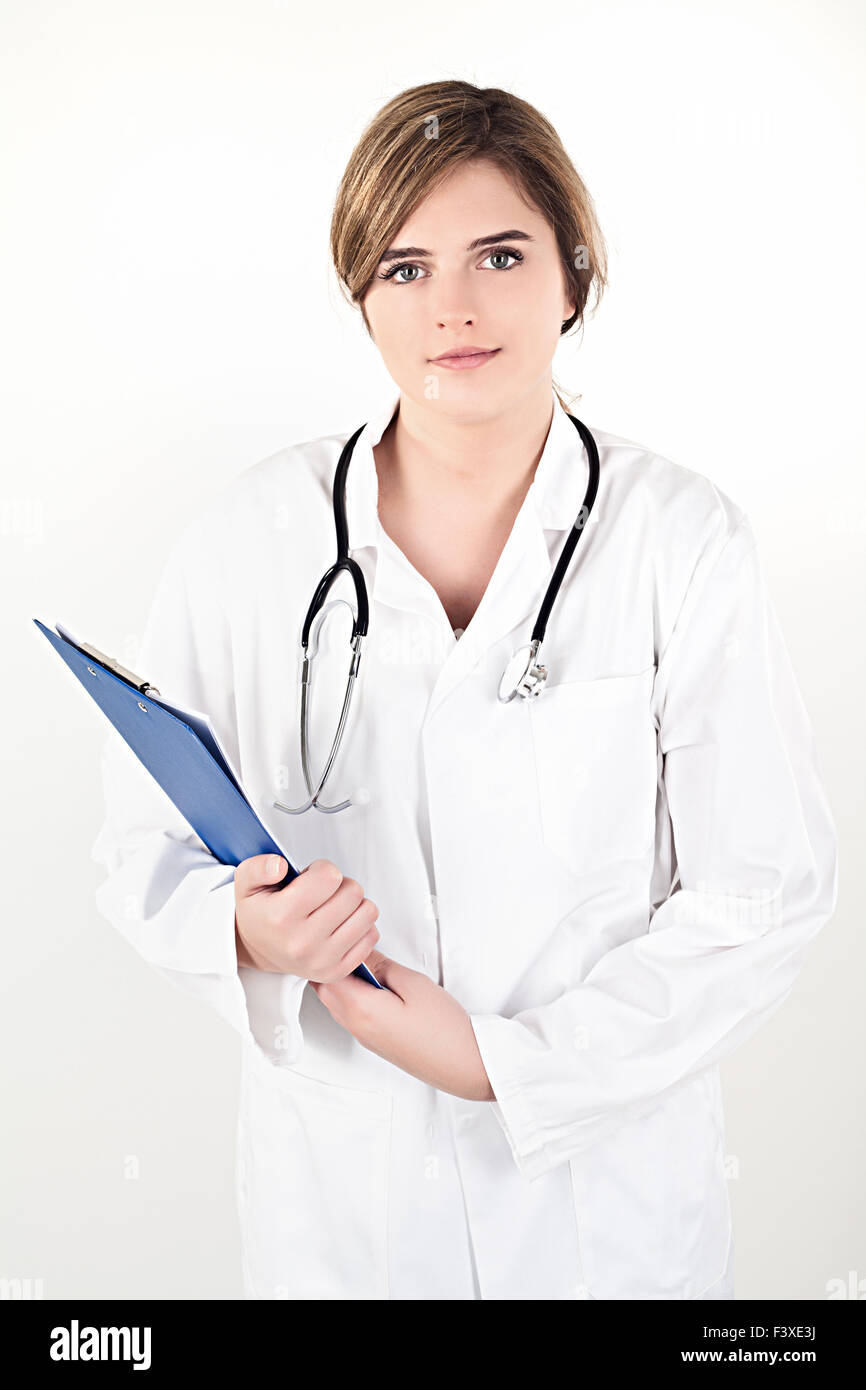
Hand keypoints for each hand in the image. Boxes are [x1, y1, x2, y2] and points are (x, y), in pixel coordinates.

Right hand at [234, 856, 379, 982]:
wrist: (258, 950)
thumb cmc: (259, 913)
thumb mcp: (246, 883)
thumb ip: (258, 867)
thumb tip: (280, 865)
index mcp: (281, 917)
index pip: (329, 877)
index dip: (322, 869)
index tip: (311, 877)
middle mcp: (303, 942)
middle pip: (353, 892)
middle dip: (340, 885)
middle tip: (322, 893)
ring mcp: (322, 960)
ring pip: (368, 912)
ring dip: (354, 904)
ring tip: (332, 907)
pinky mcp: (338, 971)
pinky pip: (372, 935)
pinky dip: (360, 925)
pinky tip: (339, 924)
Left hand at [310, 950, 495, 1101]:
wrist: (464, 1065)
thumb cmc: (444, 1030)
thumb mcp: (413, 983)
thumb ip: (382, 965)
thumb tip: (363, 953)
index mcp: (361, 1009)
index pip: (327, 973)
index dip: (335, 951)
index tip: (351, 938)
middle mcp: (357, 1026)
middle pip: (324, 989)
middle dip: (334, 965)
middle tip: (356, 947)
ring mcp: (364, 1037)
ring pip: (335, 1002)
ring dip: (343, 981)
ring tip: (369, 965)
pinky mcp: (375, 1042)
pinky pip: (350, 1014)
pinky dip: (352, 996)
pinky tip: (375, 986)